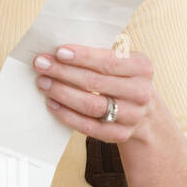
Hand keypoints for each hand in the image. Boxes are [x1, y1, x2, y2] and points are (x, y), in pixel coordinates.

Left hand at [32, 40, 154, 143]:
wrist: (144, 114)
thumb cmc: (123, 81)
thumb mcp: (123, 63)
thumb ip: (99, 56)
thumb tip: (60, 52)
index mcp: (142, 68)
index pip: (108, 61)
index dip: (82, 56)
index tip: (59, 52)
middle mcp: (140, 92)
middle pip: (95, 82)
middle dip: (64, 72)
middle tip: (41, 65)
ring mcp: (132, 116)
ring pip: (90, 105)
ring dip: (62, 93)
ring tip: (43, 83)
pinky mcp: (120, 134)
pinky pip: (88, 126)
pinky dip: (67, 114)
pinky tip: (52, 103)